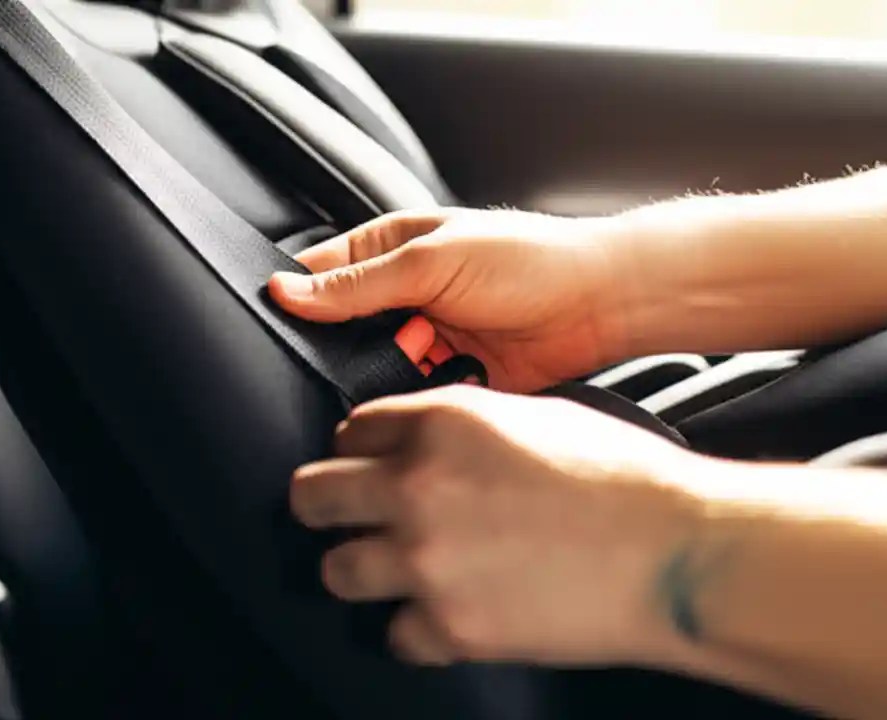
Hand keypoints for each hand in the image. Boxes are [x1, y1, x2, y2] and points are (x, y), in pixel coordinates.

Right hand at [268, 209, 634, 392]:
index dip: (300, 299)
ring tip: (422, 354)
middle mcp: (403, 293)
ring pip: (375, 368)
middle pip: (343, 330)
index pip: (320, 275)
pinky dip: (417, 395)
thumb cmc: (529, 260)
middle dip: (350, 346)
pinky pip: (412, 394)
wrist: (599, 303)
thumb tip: (287, 290)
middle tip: (382, 340)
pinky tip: (436, 383)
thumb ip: (357, 285)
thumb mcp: (430, 262)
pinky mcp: (450, 374)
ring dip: (389, 370)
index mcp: (390, 249)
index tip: (288, 323)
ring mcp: (426, 335)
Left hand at [289, 385, 704, 666]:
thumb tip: (422, 437)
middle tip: (349, 517)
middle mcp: (417, 486)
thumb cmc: (623, 480)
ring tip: (396, 570)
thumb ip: (461, 423)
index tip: (368, 465)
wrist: (676, 552)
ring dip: (362, 570)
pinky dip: (418, 629)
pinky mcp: (449, 625)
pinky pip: (395, 635)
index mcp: (442, 423)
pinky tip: (448, 614)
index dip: (359, 450)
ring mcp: (426, 560)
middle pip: (313, 496)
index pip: (350, 430)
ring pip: (335, 571)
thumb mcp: (535, 415)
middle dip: (328, 506)